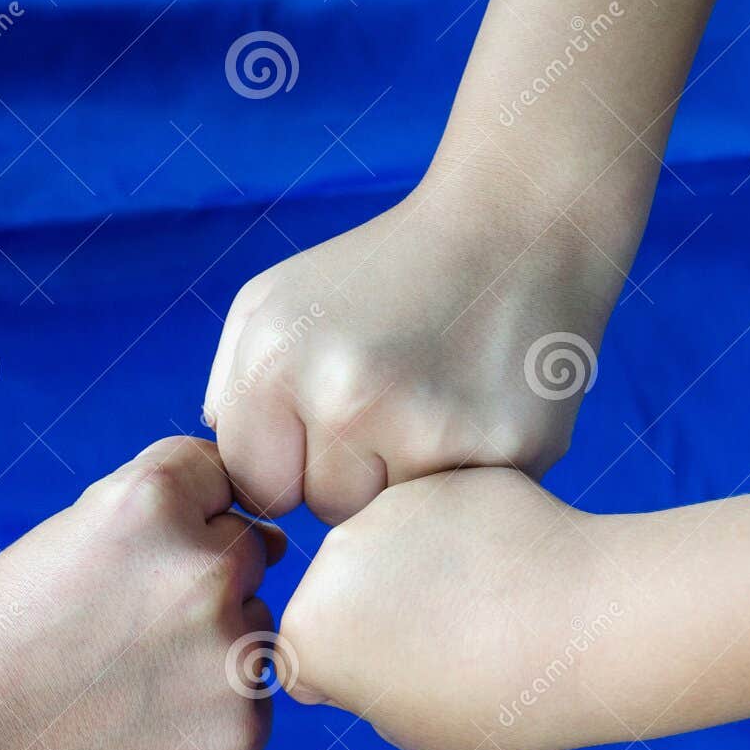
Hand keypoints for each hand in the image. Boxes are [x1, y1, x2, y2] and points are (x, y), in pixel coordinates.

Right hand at [0, 436, 285, 749]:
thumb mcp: (67, 536)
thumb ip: (167, 513)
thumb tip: (278, 542)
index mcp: (151, 501)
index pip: (216, 473)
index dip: (167, 518)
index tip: (118, 561)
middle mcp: (207, 567)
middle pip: (244, 548)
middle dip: (195, 578)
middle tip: (115, 630)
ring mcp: (234, 652)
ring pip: (252, 621)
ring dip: (209, 642)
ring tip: (121, 681)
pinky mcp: (245, 726)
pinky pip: (250, 694)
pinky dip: (208, 707)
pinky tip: (139, 725)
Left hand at [204, 174, 617, 523]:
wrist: (518, 228)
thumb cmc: (387, 273)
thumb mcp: (279, 300)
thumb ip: (233, 387)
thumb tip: (231, 480)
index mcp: (278, 361)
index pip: (260, 486)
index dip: (295, 459)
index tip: (332, 418)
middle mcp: (348, 399)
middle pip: (328, 510)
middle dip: (357, 473)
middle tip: (399, 404)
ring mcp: (431, 432)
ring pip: (392, 521)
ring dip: (410, 485)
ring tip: (438, 414)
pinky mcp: (508, 454)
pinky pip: (462, 511)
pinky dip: (471, 480)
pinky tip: (482, 418)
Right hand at [279, 467, 629, 749]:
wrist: (588, 629)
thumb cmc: (497, 698)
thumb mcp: (407, 724)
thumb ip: (361, 680)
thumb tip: (363, 631)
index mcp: (310, 629)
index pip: (306, 662)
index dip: (357, 683)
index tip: (413, 688)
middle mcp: (333, 556)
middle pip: (340, 595)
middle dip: (376, 616)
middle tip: (450, 647)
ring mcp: (389, 507)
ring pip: (386, 549)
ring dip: (416, 571)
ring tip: (482, 608)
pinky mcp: (442, 479)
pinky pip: (436, 519)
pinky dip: (462, 539)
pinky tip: (506, 568)